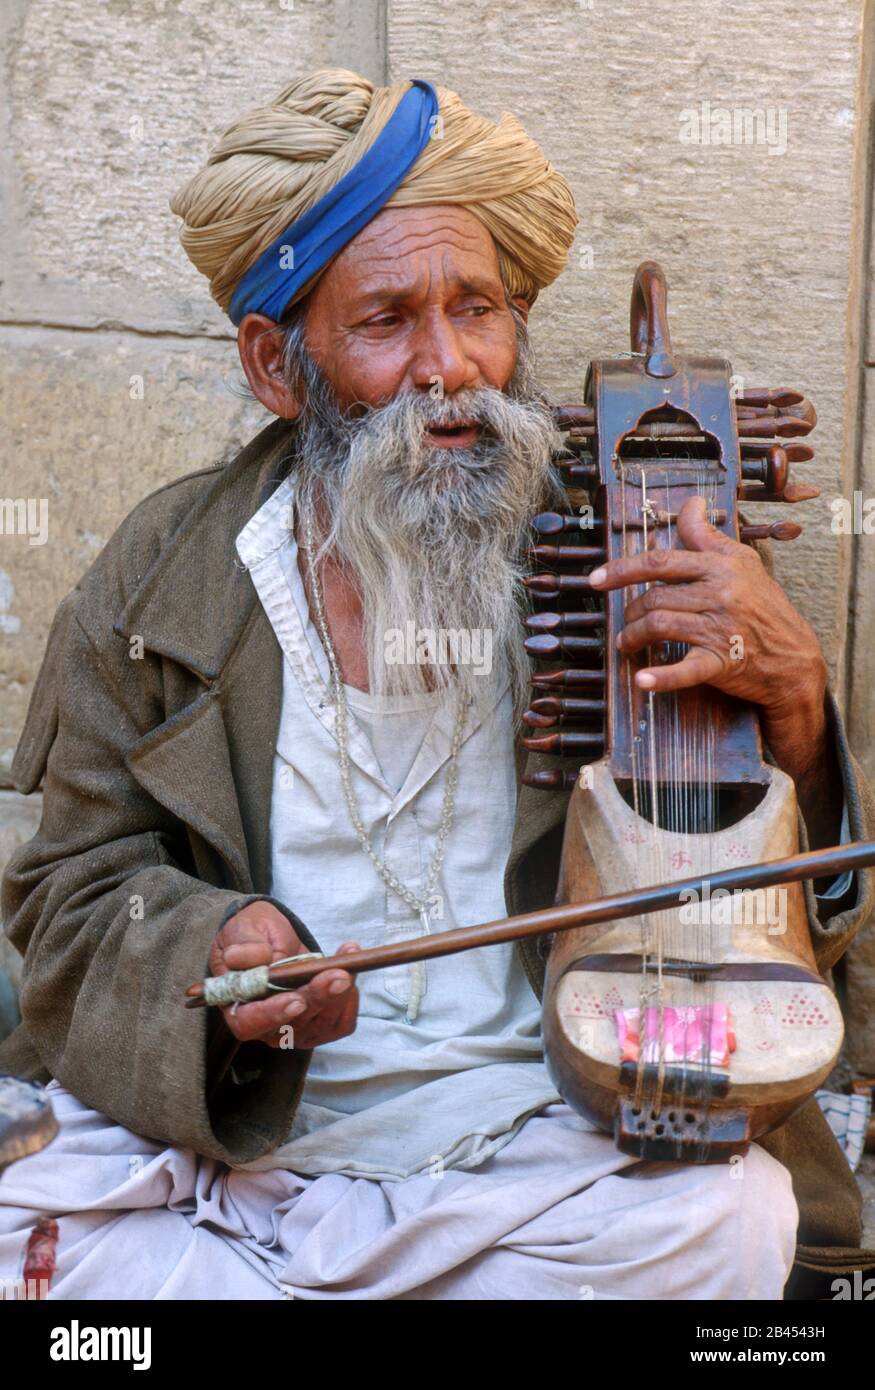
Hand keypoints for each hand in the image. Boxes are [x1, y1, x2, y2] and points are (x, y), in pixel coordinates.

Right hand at [209, 901, 359, 1049]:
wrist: (271, 938)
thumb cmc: (252, 936)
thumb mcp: (242, 929)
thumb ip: (244, 944)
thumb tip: (240, 957)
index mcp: (237, 1006)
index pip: (250, 1023)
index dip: (273, 1014)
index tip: (295, 1000)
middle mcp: (265, 1026)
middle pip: (294, 1024)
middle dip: (319, 997)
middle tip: (339, 974)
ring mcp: (293, 1029)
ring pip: (321, 1023)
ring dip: (340, 992)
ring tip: (348, 958)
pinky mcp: (318, 1026)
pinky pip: (340, 1023)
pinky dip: (350, 999)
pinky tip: (349, 970)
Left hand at [588, 495, 826, 715]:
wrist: (794, 657)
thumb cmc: (765, 607)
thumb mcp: (742, 563)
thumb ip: (708, 537)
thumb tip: (690, 504)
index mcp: (721, 568)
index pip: (661, 562)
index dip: (622, 569)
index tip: (596, 578)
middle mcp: (720, 594)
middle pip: (655, 597)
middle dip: (629, 611)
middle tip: (624, 622)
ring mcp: (721, 629)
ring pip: (660, 626)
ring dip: (633, 637)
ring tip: (627, 644)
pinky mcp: (723, 663)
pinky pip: (686, 669)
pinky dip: (662, 677)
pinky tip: (642, 680)